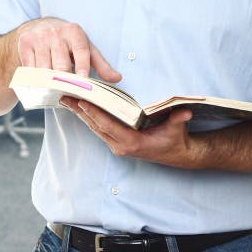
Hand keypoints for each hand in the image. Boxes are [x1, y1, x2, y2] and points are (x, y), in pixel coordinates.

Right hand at [16, 17, 120, 81]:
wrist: (38, 28)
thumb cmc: (66, 42)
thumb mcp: (85, 48)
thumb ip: (100, 64)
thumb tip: (117, 78)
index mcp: (74, 32)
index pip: (81, 51)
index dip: (82, 67)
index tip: (83, 82)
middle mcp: (56, 32)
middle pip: (61, 64)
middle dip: (64, 81)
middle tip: (67, 93)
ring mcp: (39, 38)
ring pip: (44, 69)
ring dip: (49, 83)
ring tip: (53, 91)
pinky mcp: (25, 43)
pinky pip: (30, 67)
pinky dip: (35, 79)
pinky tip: (39, 83)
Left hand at [59, 96, 197, 167]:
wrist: (177, 155)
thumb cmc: (175, 140)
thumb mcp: (177, 128)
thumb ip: (178, 119)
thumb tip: (185, 111)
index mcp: (132, 142)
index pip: (108, 125)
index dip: (94, 113)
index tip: (81, 102)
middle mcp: (121, 146)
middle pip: (96, 126)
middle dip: (80, 111)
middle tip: (65, 96)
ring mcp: (117, 145)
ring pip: (94, 127)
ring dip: (80, 113)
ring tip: (66, 99)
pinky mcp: (116, 143)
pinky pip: (99, 128)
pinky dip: (88, 117)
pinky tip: (78, 108)